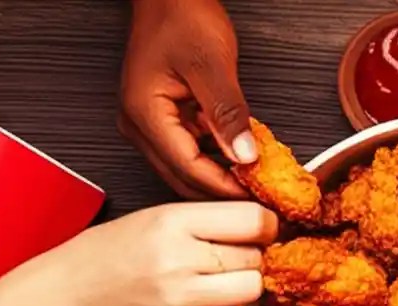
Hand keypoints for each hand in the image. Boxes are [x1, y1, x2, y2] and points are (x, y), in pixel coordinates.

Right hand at [22, 202, 275, 305]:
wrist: (68, 294)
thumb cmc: (111, 253)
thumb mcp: (157, 217)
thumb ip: (210, 221)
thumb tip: (265, 228)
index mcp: (172, 222)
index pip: (253, 221)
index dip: (265, 226)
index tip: (262, 231)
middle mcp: (177, 261)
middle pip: (255, 258)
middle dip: (249, 257)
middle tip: (228, 258)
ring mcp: (179, 302)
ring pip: (250, 290)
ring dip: (241, 286)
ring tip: (216, 280)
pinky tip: (195, 303)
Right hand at [120, 0, 254, 198]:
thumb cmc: (180, 15)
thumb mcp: (212, 63)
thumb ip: (228, 113)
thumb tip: (244, 154)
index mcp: (144, 113)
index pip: (187, 169)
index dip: (224, 187)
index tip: (254, 195)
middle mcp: (139, 124)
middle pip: (182, 178)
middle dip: (221, 190)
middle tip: (257, 196)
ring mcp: (148, 124)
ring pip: (185, 169)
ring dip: (219, 176)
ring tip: (252, 179)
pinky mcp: (161, 119)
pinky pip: (188, 151)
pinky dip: (214, 158)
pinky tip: (237, 156)